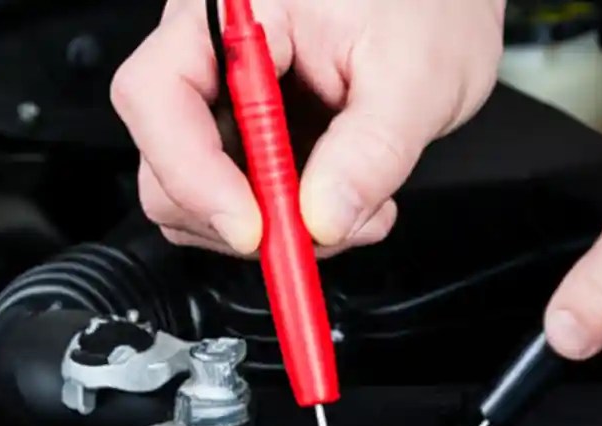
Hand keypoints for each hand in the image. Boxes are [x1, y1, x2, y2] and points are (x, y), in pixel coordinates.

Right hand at [111, 0, 502, 255]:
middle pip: (166, 156)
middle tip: (317, 228)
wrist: (443, 11)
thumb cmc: (428, 7)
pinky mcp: (242, 134)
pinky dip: (287, 222)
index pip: (158, 93)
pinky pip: (233, 201)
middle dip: (240, 213)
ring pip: (194, 193)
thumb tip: (323, 218)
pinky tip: (343, 200)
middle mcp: (210, 48)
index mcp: (234, 8)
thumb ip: (370, 150)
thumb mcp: (417, 78)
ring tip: (352, 207)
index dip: (192, 172)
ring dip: (271, 225)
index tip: (252, 226)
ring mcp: (221, 96)